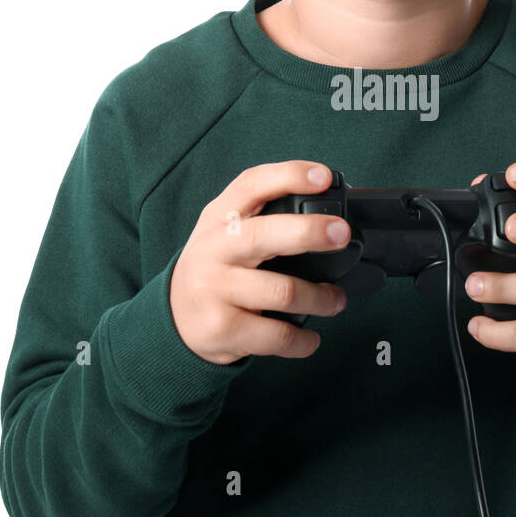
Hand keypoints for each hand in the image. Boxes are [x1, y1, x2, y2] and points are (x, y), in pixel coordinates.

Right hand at [169, 161, 349, 363]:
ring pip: (283, 292)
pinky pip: (277, 335)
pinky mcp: (223, 329)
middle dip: (310, 232)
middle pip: (265, 236)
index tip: (324, 177)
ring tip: (336, 300)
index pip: (252, 185)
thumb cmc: (216, 267)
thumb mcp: (226, 232)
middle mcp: (214, 250)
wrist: (174, 317)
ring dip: (321, 298)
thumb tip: (331, 218)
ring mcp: (216, 291)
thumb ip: (266, 217)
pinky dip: (303, 340)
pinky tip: (311, 339)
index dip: (289, 176)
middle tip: (342, 234)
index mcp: (220, 218)